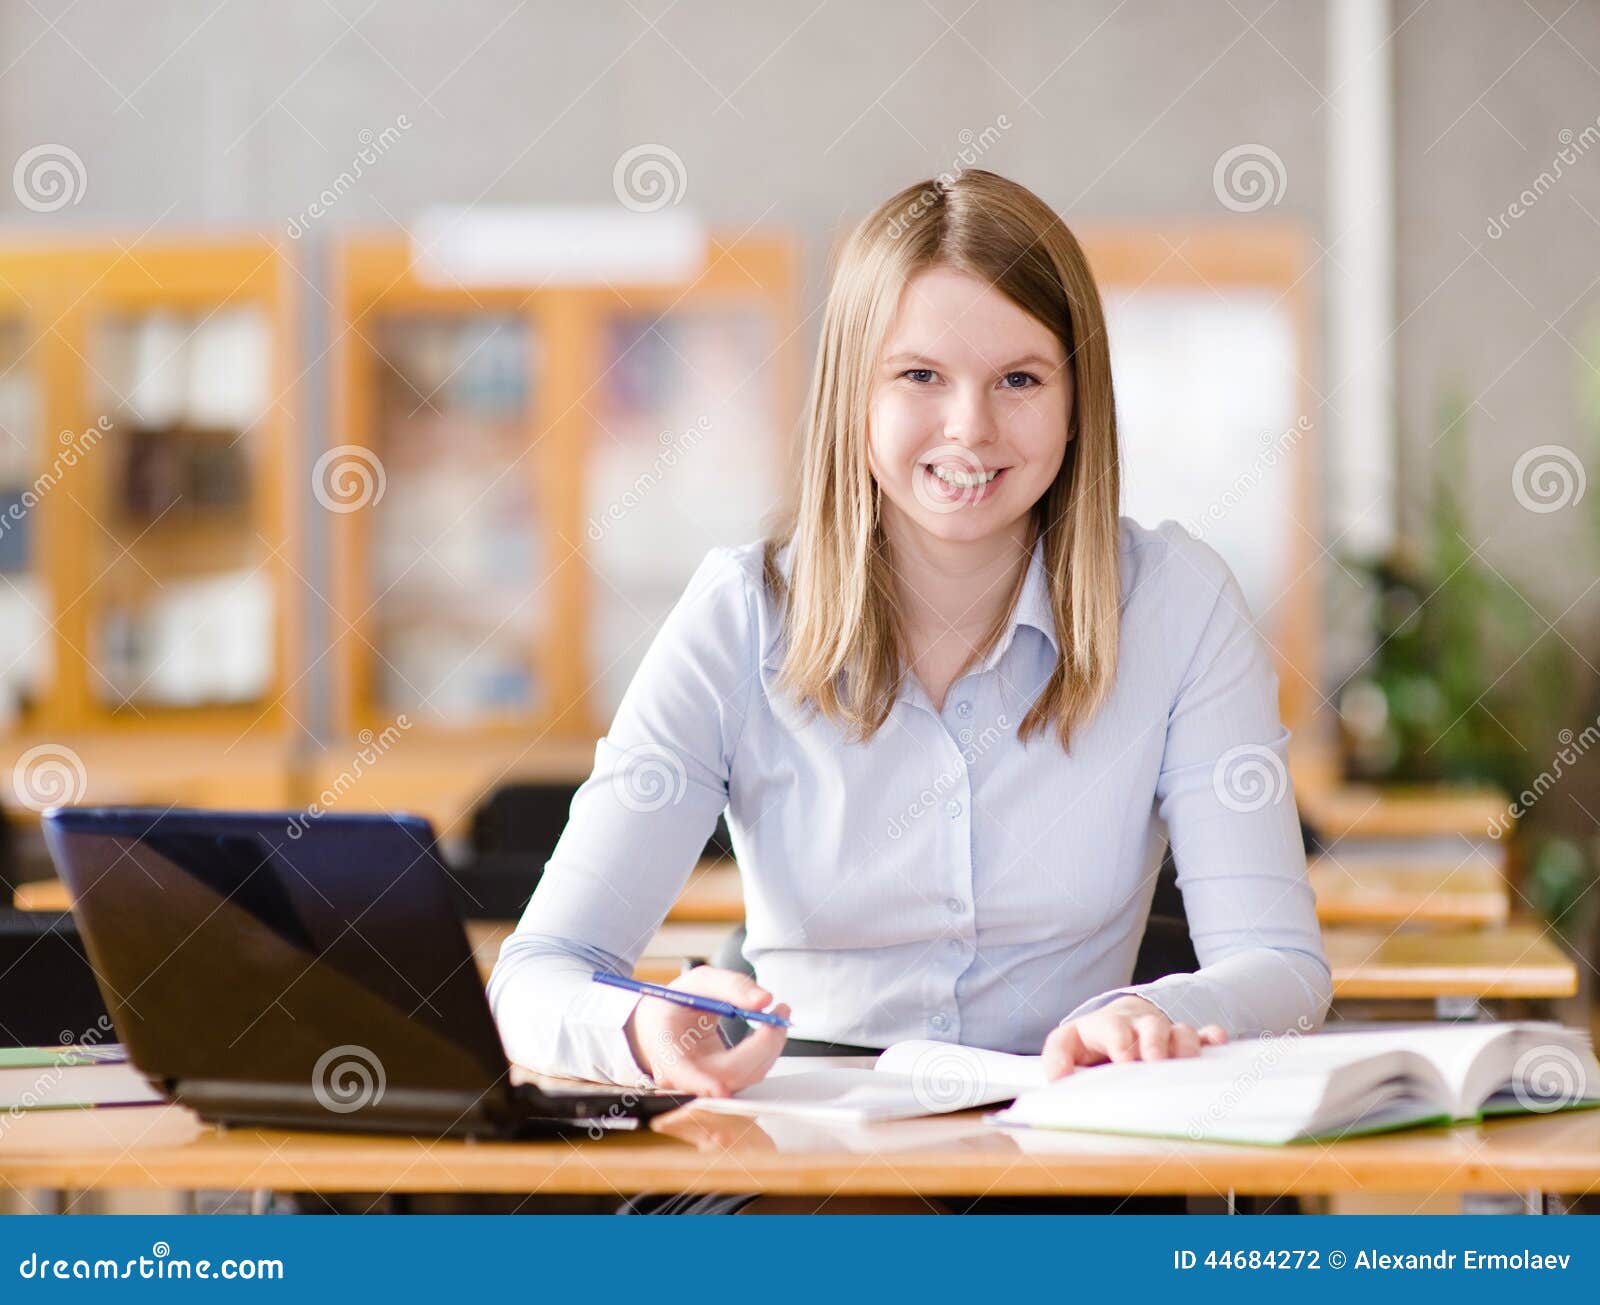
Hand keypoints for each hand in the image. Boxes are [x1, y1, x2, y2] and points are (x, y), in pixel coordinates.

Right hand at [624, 965, 789, 1096]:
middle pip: (725, 1075)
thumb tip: (764, 1001)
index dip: (699, 1082)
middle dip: (761, 1047)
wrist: (667, 1021)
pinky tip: (771, 1031)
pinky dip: (765, 1053)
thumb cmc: (678, 1002)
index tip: (720, 1089)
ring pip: (743, 1077)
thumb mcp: (700, 981)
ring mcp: (703, 1083)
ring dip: (769, 1048)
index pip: (680, 1071)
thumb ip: (732, 985)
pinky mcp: (721, 1083)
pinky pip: (748, 1075)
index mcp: (664, 1045)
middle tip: (780, 1014)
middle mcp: (682, 1073)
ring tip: (779, 1014)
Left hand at [1042, 995, 1225, 1079]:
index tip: (1124, 1059)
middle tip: (1155, 1060)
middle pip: (1149, 1026)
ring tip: (1185, 1062)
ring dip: (1184, 1045)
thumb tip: (1056, 1079)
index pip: (1111, 1028)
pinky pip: (1202, 1035)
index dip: (1119, 1041)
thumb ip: (1058, 1059)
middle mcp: (1136, 1026)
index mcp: (1106, 1027)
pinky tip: (1217, 1042)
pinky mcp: (1182, 1041)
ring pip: (1179, 1031)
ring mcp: (1162, 1032)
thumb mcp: (1069, 1045)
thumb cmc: (1092, 1042)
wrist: (1117, 1023)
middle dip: (1154, 1042)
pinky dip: (1210, 1038)